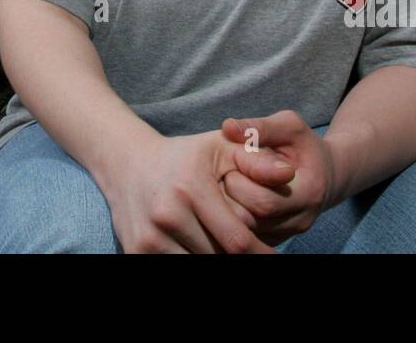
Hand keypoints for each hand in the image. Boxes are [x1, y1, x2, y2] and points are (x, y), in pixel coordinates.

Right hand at [101, 130, 291, 253]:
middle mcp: (167, 214)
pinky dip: (193, 260)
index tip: (274, 257)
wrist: (127, 164)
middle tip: (251, 249)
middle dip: (239, 256)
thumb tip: (287, 174)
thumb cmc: (184, 157)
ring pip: (198, 265)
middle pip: (218, 256)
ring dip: (215, 258)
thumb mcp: (219, 148)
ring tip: (223, 244)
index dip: (261, 254)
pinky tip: (201, 247)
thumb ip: (255, 160)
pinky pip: (176, 268)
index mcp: (190, 188)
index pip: (237, 240)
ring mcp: (149, 236)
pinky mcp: (136, 251)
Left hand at [219, 111, 338, 243]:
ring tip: (230, 182)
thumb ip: (260, 127)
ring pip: (248, 230)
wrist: (326, 174)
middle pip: (253, 218)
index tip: (232, 158)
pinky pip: (250, 236)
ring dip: (231, 207)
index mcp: (308, 192)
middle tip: (226, 172)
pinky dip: (236, 219)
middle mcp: (301, 219)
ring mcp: (290, 233)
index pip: (264, 201)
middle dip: (232, 194)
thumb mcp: (289, 126)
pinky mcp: (278, 239)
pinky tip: (234, 196)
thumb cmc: (304, 145)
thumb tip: (227, 127)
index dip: (240, 180)